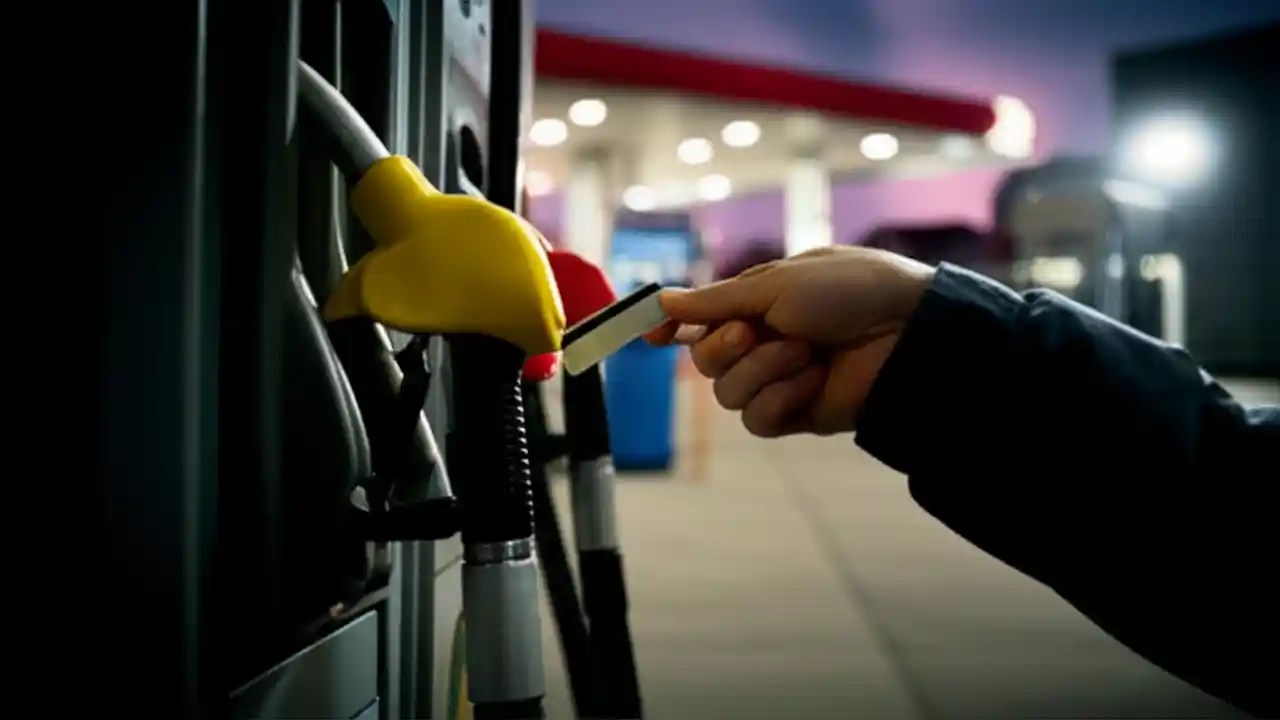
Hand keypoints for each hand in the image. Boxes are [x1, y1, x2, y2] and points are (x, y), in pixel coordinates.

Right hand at [647, 246, 933, 436]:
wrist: (906, 331)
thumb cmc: (849, 290)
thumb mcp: (776, 283)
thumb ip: (717, 300)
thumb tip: (665, 301)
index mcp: (757, 304)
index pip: (699, 321)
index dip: (671, 328)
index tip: (650, 336)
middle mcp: (763, 342)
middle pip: (704, 363)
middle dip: (724, 347)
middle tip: (755, 331)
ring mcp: (779, 380)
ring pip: (728, 394)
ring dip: (762, 371)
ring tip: (806, 353)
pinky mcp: (798, 414)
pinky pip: (758, 419)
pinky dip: (782, 398)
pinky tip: (814, 381)